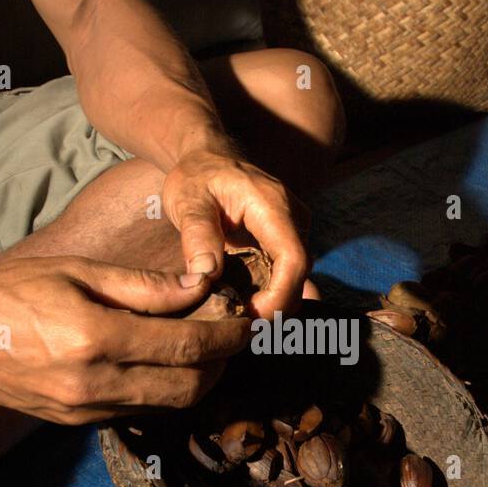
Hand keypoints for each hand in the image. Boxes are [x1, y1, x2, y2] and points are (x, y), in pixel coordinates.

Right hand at [0, 256, 250, 423]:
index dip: (228, 336)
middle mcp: (92, 383)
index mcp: (95, 337)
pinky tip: (165, 366)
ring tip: (208, 351)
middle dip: (222, 366)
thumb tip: (200, 286)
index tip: (248, 322)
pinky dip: (162, 392)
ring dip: (197, 383)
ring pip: (167, 406)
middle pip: (188, 388)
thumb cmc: (6, 292)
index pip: (187, 344)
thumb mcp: (76, 271)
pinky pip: (136, 411)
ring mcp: (83, 410)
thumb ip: (143, 285)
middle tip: (235, 339)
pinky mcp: (74, 423)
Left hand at [161, 147, 308, 317]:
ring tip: (241, 320)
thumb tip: (206, 277)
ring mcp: (294, 228)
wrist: (207, 157)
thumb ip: (197, 235)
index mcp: (273, 205)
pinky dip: (271, 293)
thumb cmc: (196, 176)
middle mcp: (293, 217)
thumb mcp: (187, 201)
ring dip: (274, 302)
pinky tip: (247, 306)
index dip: (279, 296)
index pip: (294, 259)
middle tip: (240, 329)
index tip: (252, 318)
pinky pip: (287, 273)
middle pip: (300, 274)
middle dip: (275, 307)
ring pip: (297, 278)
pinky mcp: (287, 239)